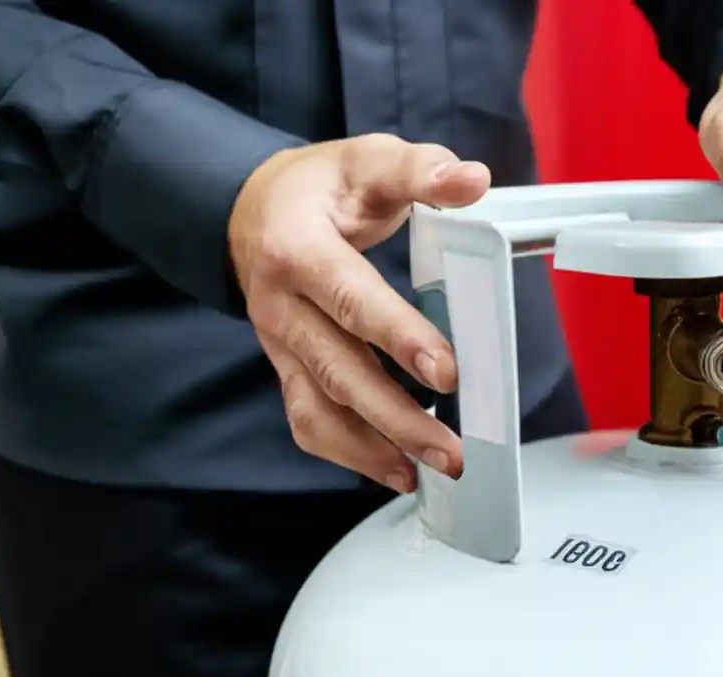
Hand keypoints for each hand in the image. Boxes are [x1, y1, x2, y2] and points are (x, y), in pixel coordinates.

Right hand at [228, 133, 490, 491]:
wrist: (250, 210)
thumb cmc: (320, 187)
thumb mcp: (366, 160)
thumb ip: (420, 171)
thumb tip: (473, 180)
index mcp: (298, 249)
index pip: (351, 299)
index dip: (398, 337)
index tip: (446, 372)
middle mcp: (280, 305)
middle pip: (338, 370)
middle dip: (396, 417)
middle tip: (450, 449)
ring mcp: (279, 344)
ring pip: (319, 408)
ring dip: (375, 448)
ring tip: (429, 471)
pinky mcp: (287, 368)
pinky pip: (310, 421)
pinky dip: (351, 452)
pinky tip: (396, 469)